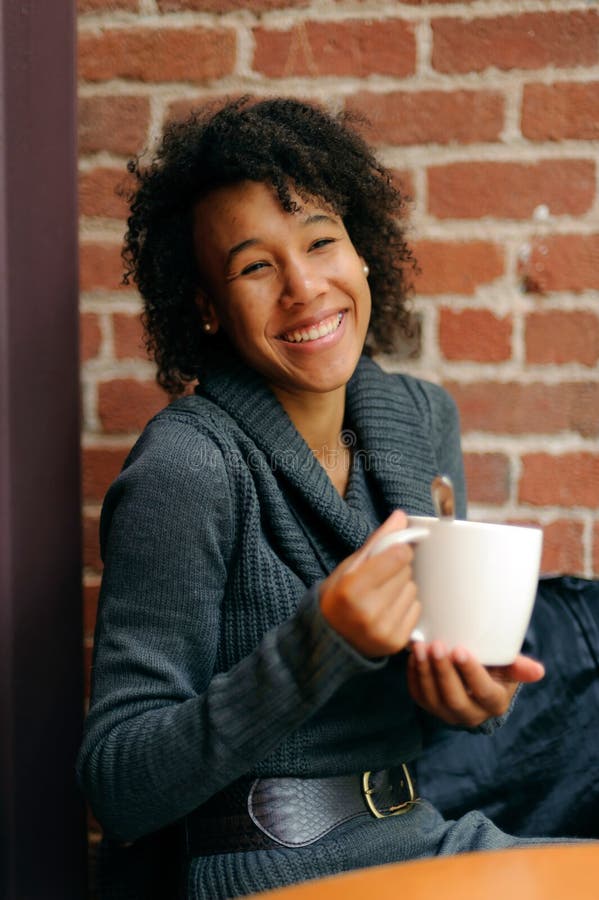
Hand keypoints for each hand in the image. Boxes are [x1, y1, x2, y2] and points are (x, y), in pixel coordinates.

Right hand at [319, 510, 419, 657]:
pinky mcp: (396, 642)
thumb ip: (377, 541)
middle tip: (380, 579)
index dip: (398, 550)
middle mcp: (368, 611)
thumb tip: (401, 516)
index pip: (398, 556)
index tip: (392, 553)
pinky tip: (388, 610)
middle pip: (406, 572)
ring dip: (403, 588)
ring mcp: (383, 630)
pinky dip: (406, 605)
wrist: (331, 638)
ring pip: (413, 590)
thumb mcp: (350, 565)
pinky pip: (416, 609)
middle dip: (397, 569)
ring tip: (382, 595)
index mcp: (352, 589)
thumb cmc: (338, 596)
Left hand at [407, 640, 544, 727]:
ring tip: (420, 647)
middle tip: (436, 646)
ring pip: (433, 699)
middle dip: (443, 672)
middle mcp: (472, 715)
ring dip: (425, 672)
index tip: (460, 649)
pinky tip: (413, 655)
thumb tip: (539, 671)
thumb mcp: (508, 668)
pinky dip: (414, 675)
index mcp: (494, 703)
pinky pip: (419, 696)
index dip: (471, 672)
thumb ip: (518, 667)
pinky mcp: (430, 708)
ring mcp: (448, 714)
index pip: (483, 691)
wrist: (474, 682)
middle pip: (455, 699)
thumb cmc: (495, 668)